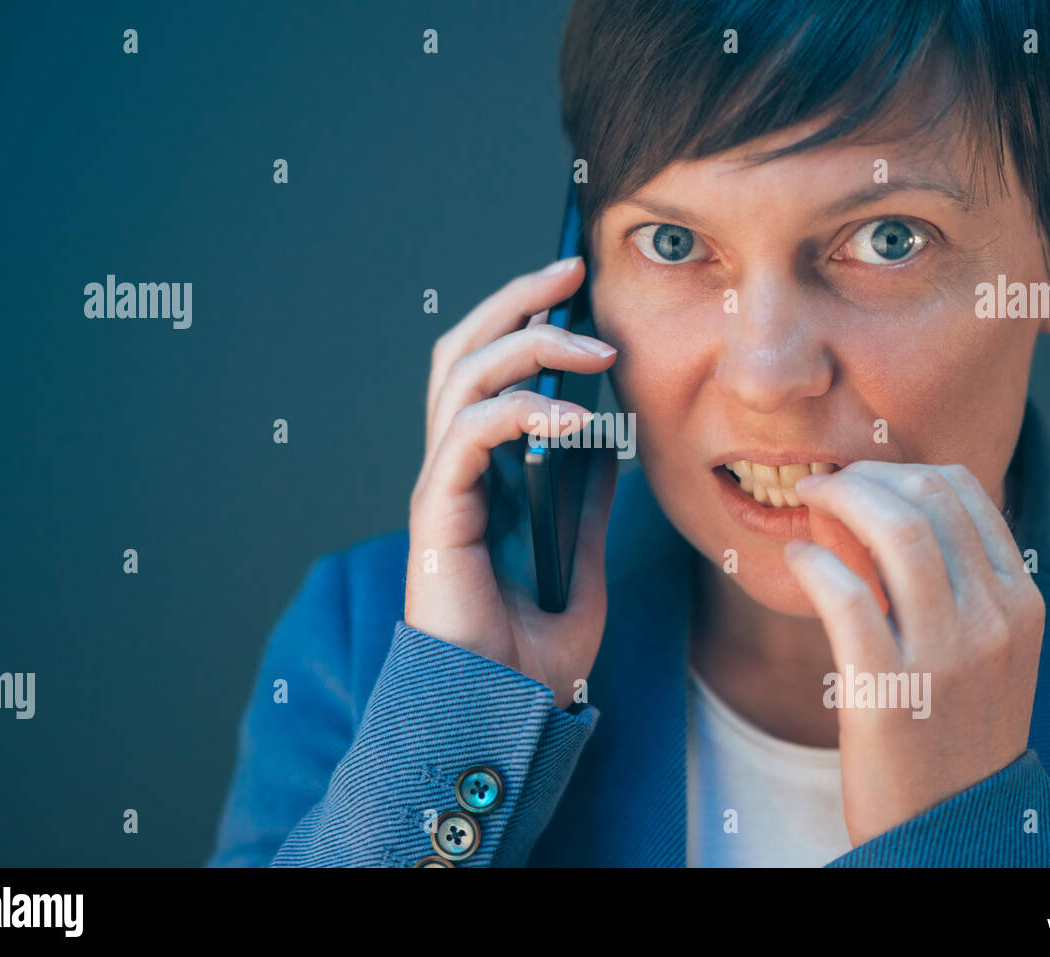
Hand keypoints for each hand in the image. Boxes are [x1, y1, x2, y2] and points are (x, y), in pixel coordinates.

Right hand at [405, 257, 618, 710]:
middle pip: (463, 352)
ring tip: (592, 346)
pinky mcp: (439, 514)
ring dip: (527, 344)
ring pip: (462, 377)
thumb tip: (610, 447)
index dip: (525, 320)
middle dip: (515, 300)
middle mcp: (454, 471)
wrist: (500, 716)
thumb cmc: (531, 655)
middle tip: (571, 270)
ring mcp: (442, 489)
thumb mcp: (579, 562)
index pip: (489, 372)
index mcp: (483, 477)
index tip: (580, 289)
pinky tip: (577, 418)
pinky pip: (472, 434)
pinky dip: (523, 410)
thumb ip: (585, 502)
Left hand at [782, 461, 1043, 846]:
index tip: (864, 476)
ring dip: (839, 498)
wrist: (955, 831)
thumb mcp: (986, 652)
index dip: (903, 469)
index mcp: (1022, 603)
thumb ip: (959, 586)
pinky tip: (797, 559)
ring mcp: (949, 655)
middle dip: (865, 474)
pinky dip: (813, 562)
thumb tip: (891, 512)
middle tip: (824, 482)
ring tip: (806, 502)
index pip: (966, 493)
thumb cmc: (955, 733)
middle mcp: (996, 620)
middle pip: (929, 499)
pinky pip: (847, 595)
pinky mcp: (892, 691)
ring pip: (897, 530)